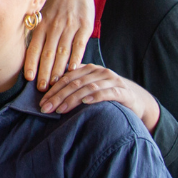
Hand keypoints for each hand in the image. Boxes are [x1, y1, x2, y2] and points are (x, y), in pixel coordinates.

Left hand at [24, 0, 93, 90]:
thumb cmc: (56, 0)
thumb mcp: (42, 12)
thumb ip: (37, 29)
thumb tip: (30, 49)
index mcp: (42, 23)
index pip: (34, 47)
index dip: (31, 64)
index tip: (29, 79)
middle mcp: (54, 26)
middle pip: (48, 54)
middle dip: (44, 73)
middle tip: (42, 89)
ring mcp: (70, 26)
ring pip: (63, 52)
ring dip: (58, 70)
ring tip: (55, 84)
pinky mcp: (84, 26)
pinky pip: (79, 46)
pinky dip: (75, 59)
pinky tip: (72, 71)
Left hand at [39, 64, 160, 131]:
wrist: (135, 100)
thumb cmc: (106, 95)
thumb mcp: (89, 87)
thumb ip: (74, 87)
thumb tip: (47, 96)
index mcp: (88, 68)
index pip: (66, 78)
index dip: (53, 89)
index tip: (42, 102)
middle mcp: (99, 71)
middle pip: (74, 83)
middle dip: (58, 96)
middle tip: (46, 109)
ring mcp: (112, 80)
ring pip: (87, 87)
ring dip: (72, 99)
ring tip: (60, 109)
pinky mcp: (123, 91)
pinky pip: (107, 92)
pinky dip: (95, 97)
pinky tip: (85, 102)